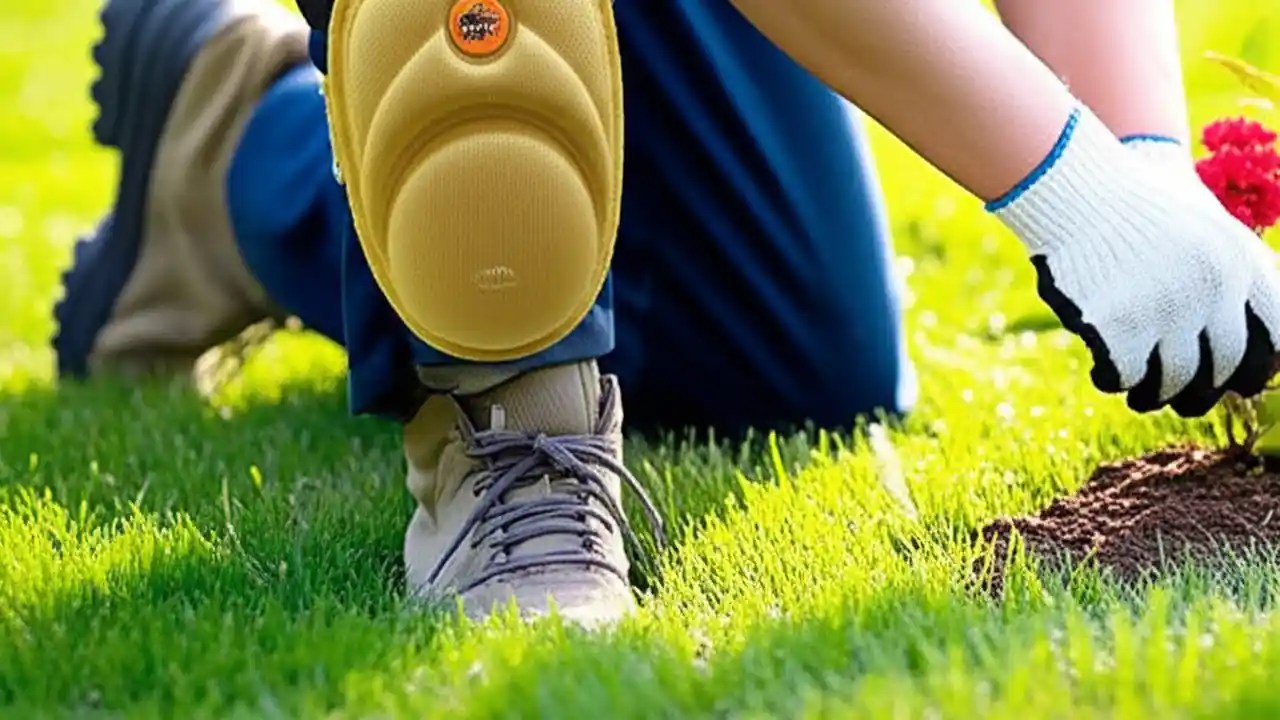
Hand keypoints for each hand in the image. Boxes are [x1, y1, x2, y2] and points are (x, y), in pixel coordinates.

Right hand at [991, 105, 1279, 415]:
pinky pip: (1125, 376)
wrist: (1076, 185)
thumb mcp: (1204, 218)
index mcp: (1238, 264)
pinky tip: (1104, 373)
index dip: (1259, 368)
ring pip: (1174, 381)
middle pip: (1222, 367)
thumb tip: (1252, 330)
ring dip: (1155, 394)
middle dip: (1202, 391)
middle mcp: (1212, 291)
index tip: (1241, 383)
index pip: (1274, 337)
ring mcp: (1166, 311)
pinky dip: (1114, 381)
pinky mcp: (1120, 326)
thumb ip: (1232, 267)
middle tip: (1184, 398)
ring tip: (1141, 394)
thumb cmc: (1135, 197)